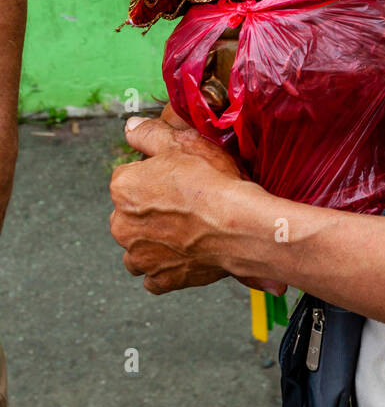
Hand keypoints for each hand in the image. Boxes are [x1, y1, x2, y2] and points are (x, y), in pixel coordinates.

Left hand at [109, 115, 284, 296]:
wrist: (239, 225)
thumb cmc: (213, 182)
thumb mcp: (183, 142)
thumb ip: (149, 133)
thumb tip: (131, 127)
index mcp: (123, 188)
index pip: (128, 177)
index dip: (154, 175)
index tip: (175, 176)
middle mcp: (122, 225)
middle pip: (130, 213)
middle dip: (150, 209)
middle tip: (184, 203)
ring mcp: (140, 256)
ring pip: (138, 247)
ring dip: (153, 240)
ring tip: (185, 229)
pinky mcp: (160, 279)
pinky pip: (155, 275)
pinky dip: (166, 267)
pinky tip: (186, 253)